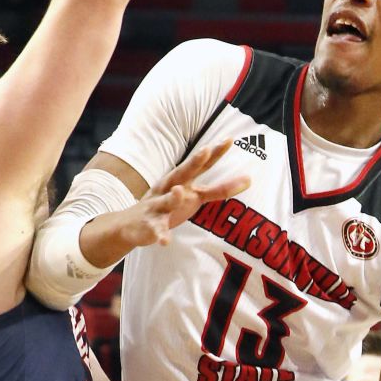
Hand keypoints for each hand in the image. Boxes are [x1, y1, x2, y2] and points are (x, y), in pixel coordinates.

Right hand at [80, 139, 247, 265]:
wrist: (130, 224)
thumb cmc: (169, 206)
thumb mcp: (195, 195)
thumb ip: (219, 189)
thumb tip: (250, 179)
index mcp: (181, 180)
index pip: (201, 165)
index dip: (214, 153)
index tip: (229, 139)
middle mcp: (169, 189)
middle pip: (182, 174)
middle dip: (193, 162)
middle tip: (204, 150)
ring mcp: (157, 207)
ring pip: (166, 201)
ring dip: (173, 196)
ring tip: (180, 192)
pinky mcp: (149, 225)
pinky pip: (156, 230)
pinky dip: (160, 235)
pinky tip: (165, 241)